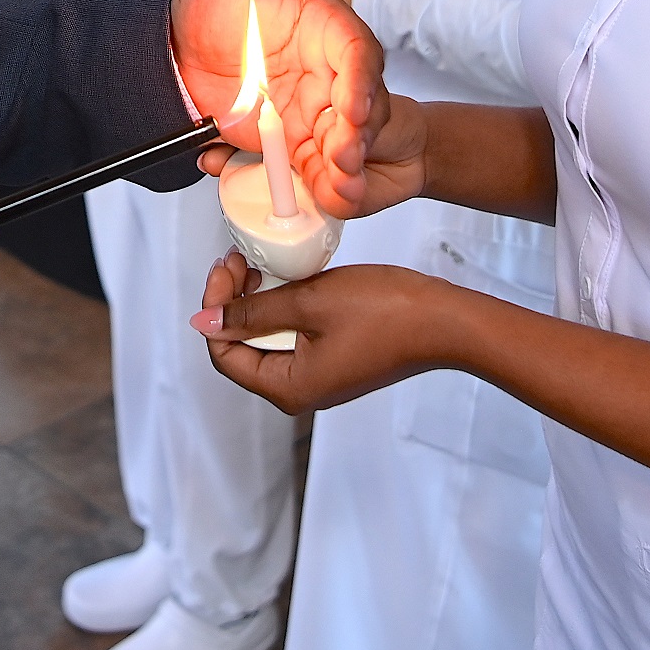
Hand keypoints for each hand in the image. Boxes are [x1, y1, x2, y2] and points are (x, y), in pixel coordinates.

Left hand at [170, 0, 388, 216]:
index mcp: (325, 27)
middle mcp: (325, 71)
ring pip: (340, 143)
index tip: (355, 107)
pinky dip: (312, 185)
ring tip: (332, 190)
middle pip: (358, 106)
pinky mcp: (290, 141)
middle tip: (344, 159)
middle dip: (357, 136)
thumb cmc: (204, 1)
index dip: (362, 82)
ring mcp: (309, 109)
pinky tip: (310, 197)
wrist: (163, 50)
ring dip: (341, 169)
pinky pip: (310, 167)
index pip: (358, 54)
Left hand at [190, 251, 455, 414]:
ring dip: (260, 300)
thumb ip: (253, 312)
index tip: (225, 268)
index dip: (217, 309)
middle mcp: (302, 391)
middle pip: (244, 347)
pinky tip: (290, 276)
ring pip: (268, 338)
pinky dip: (285, 306)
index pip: (224, 355)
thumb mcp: (309, 302)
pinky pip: (295, 335)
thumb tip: (205, 321)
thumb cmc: (386, 313)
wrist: (445, 321)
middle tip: (241, 258)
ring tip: (264, 262)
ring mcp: (320, 376)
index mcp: (290, 388)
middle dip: (236, 301)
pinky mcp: (336, 359)